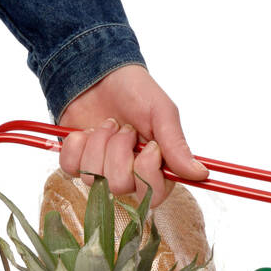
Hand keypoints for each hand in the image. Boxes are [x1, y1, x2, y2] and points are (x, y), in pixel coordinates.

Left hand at [57, 64, 207, 206]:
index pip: (154, 196)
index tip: (149, 145)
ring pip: (93, 178)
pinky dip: (76, 146)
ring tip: (107, 124)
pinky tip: (84, 131)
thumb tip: (200, 174)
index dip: (147, 173)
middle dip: (118, 151)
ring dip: (98, 144)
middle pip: (119, 187)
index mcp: (156, 167)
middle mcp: (128, 174)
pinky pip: (70, 168)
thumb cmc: (136, 92)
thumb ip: (176, 145)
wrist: (101, 74)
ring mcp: (100, 170)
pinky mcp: (76, 163)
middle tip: (124, 128)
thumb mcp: (162, 113)